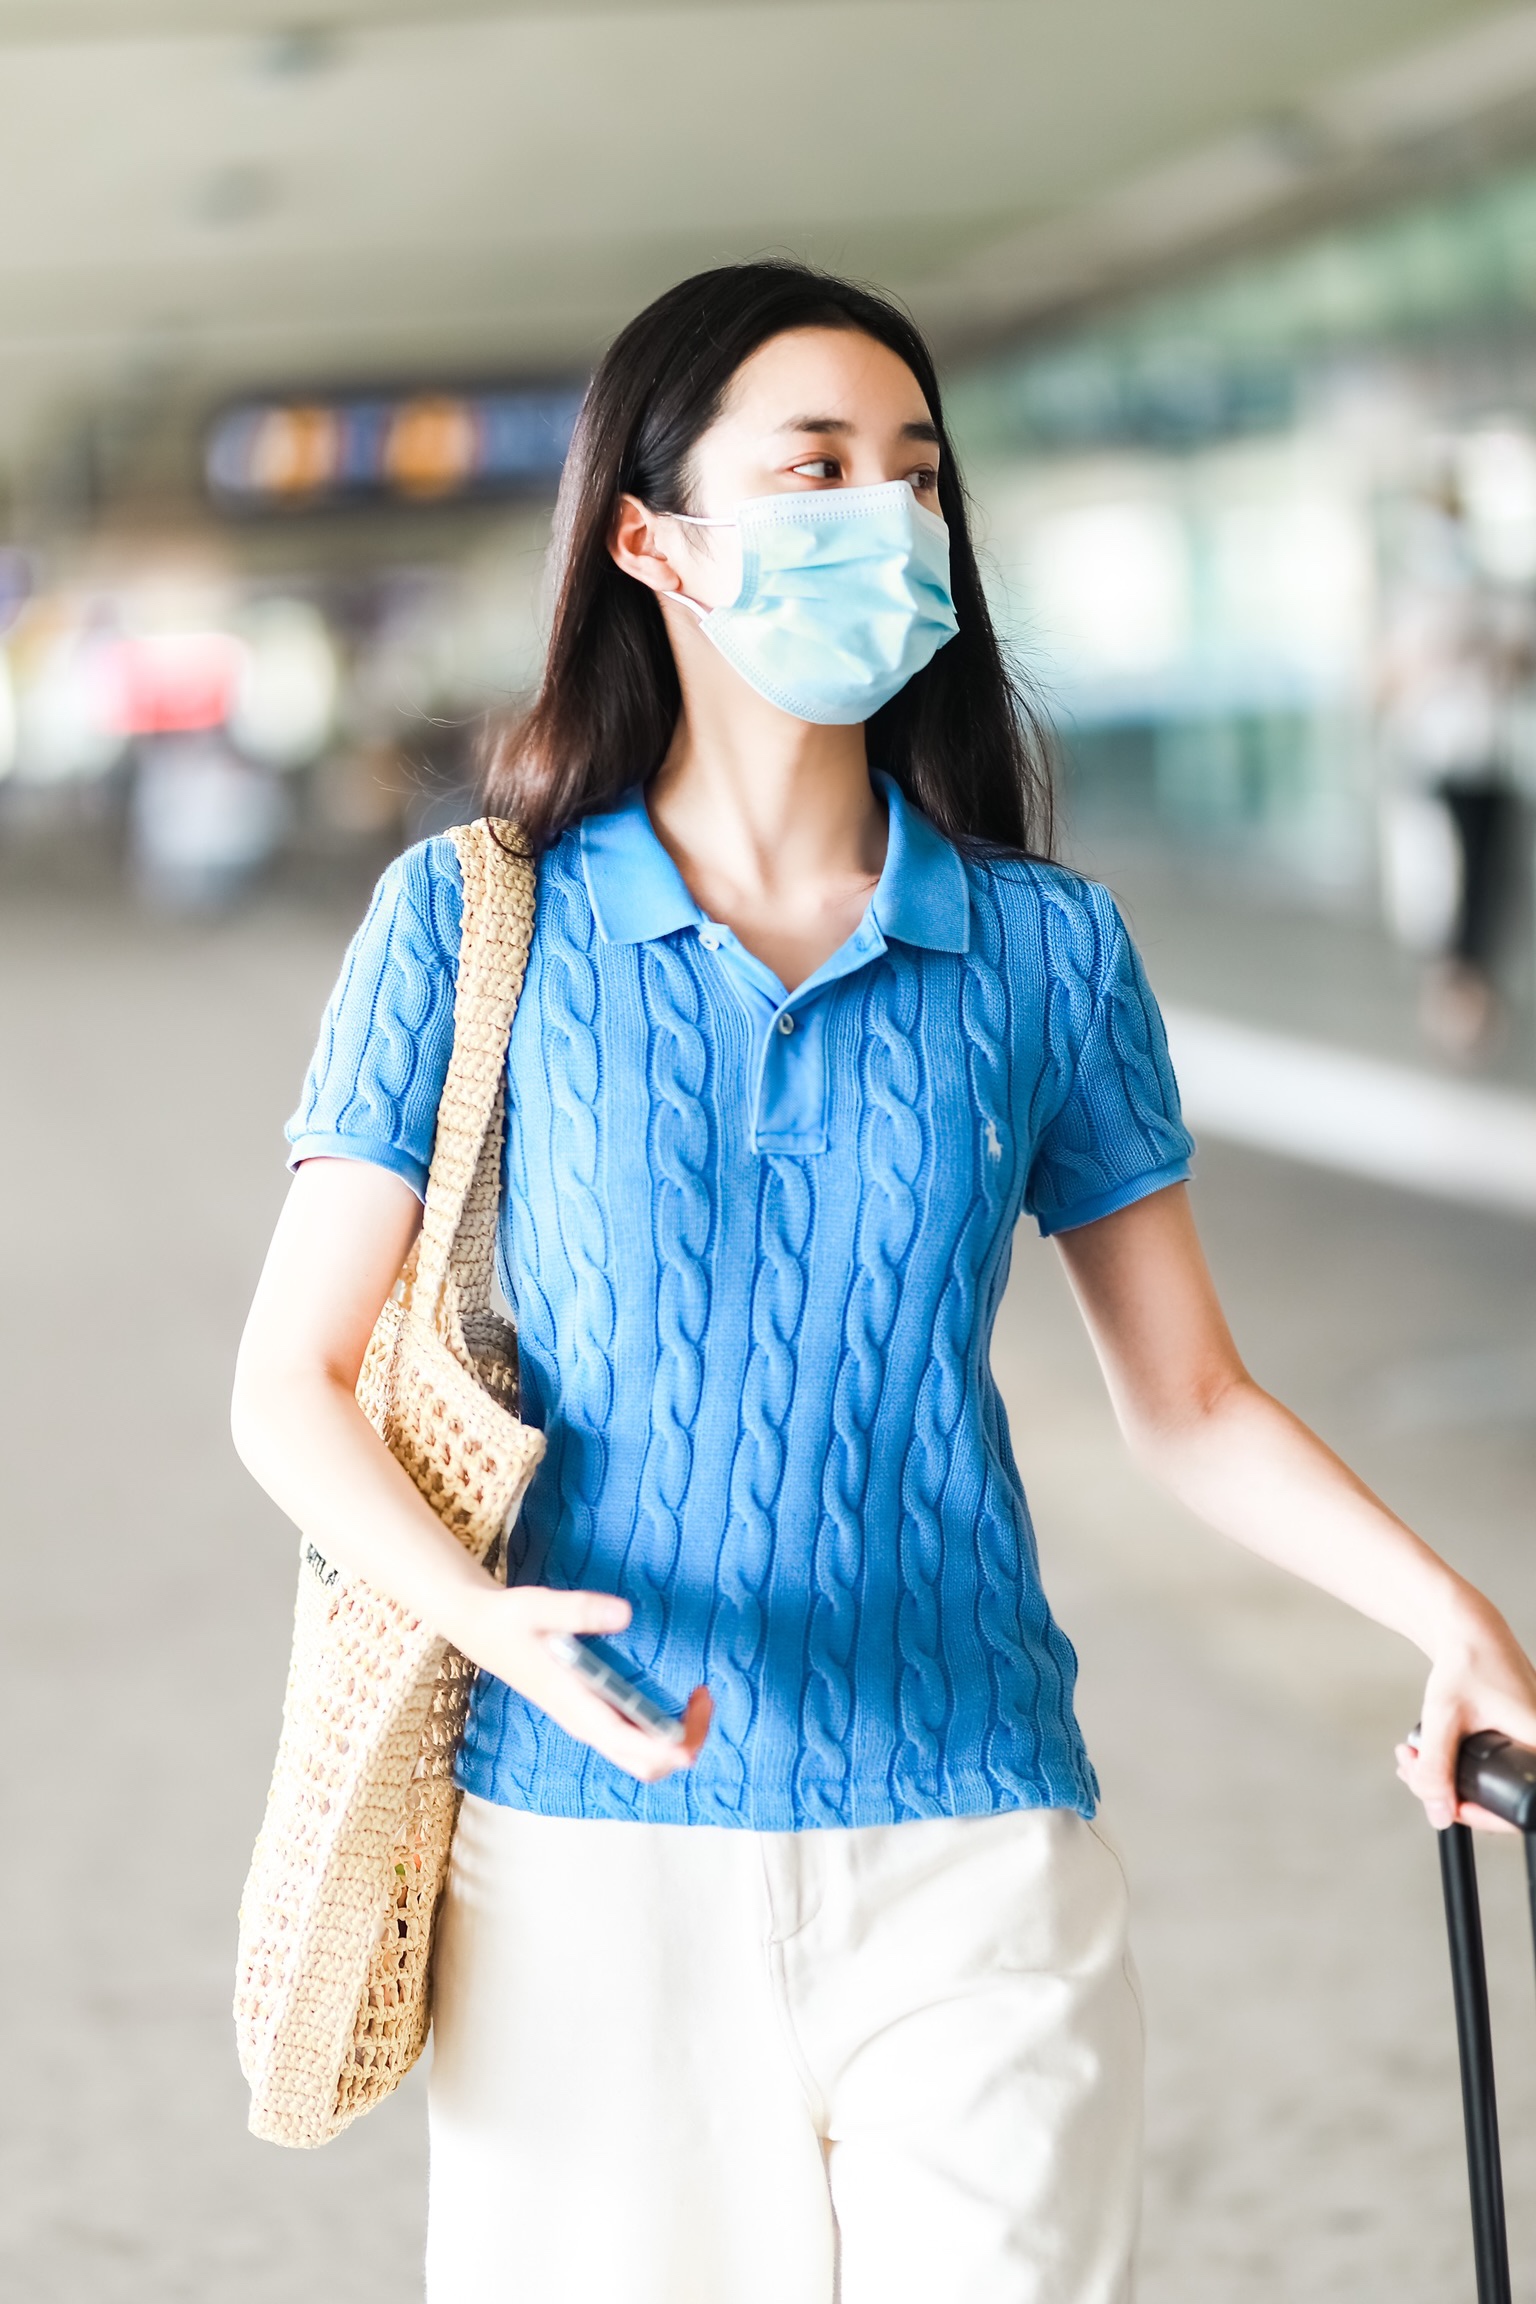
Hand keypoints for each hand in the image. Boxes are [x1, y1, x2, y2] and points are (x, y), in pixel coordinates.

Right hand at [445, 1584, 711, 1784]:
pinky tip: (677, 1695)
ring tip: (699, 1695)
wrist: (482, 1629)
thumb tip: (625, 1614)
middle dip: (684, 1743)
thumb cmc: (511, 1620)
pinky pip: (637, 1740)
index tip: (695, 1723)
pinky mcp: (593, 1714)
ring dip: (679, 1737)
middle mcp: (585, 1724)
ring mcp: (590, 1723)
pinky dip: (665, 1729)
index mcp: (574, 1706)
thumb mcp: (538, 1606)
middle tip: (703, 1697)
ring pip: (643, 1758)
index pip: (627, 1744)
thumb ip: (579, 1610)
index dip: (667, 1746)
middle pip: (645, 1765)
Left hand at [1395, 1602, 1535, 1831]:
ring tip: (1410, 1757)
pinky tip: (1425, 1753)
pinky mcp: (1513, 1735)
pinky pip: (1486, 1762)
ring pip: (1487, 1779)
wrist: (1468, 1627)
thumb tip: (1438, 1813)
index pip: (1515, 1806)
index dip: (1479, 1815)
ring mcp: (1527, 1740)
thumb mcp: (1444, 1717)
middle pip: (1497, 1794)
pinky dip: (1455, 1760)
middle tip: (1411, 1770)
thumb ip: (1437, 1766)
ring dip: (1444, 1774)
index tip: (1443, 1805)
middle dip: (1448, 1789)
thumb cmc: (1467, 1660)